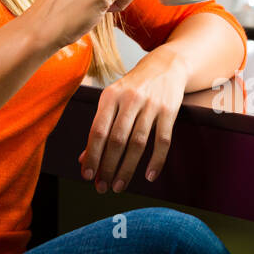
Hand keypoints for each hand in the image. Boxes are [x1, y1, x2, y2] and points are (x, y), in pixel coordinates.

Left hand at [78, 47, 190, 193]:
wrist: (165, 66)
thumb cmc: (133, 88)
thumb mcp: (112, 101)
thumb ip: (99, 128)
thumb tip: (83, 159)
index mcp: (110, 96)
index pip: (97, 130)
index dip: (92, 155)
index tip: (87, 176)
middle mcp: (129, 99)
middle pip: (116, 140)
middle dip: (107, 167)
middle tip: (102, 187)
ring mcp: (151, 105)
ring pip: (138, 143)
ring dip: (127, 168)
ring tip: (119, 186)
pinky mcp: (169, 111)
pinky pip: (163, 140)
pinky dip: (156, 161)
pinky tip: (149, 176)